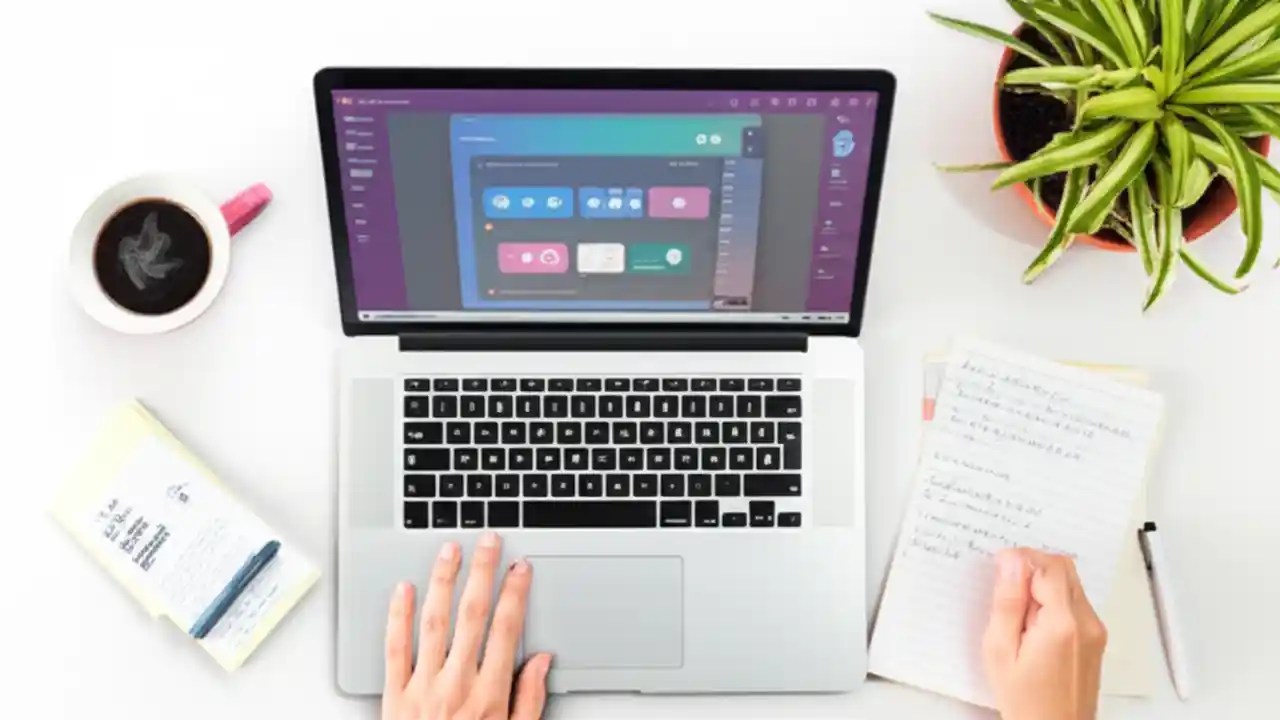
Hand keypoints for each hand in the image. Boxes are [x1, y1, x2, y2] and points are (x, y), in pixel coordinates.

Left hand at [382, 533, 552, 719]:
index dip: (516, 594)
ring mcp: (421, 689)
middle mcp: (455, 686)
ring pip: (433, 621)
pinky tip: (403, 589)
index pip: (507, 630)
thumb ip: (529, 700)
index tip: (521, 569)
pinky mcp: (392, 697)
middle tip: (489, 542)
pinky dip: (398, 616)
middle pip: (472, 615)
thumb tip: (541, 661)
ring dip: (443, 580)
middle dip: (483, 572)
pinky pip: (394, 648)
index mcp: (489, 696)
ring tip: (449, 551)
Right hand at [983, 549, 1106, 719]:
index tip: (1000, 566)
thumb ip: (1007, 602)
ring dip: (1043, 584)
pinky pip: (1076, 602)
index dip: (1022, 558)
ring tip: (1018, 612)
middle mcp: (1086, 623)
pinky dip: (1053, 600)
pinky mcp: (1095, 639)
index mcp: (1062, 624)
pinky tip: (1032, 624)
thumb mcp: (1000, 649)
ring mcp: (1095, 631)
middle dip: (1033, 567)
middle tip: (1006, 587)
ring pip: (1071, 583)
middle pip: (1064, 569)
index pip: (1049, 566)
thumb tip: (1011, 563)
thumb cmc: (1025, 701)